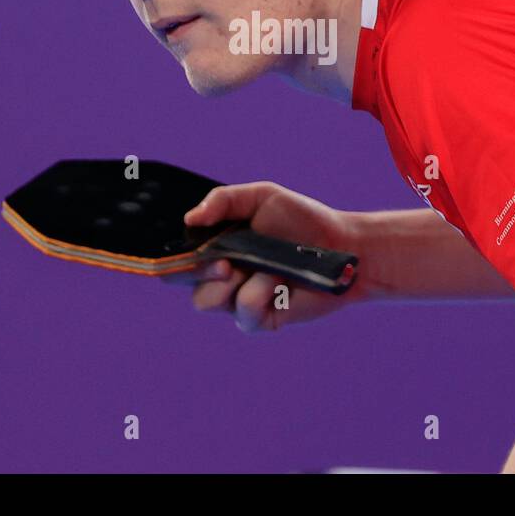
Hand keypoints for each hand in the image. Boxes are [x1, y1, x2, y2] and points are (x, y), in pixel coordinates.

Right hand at [174, 181, 367, 332]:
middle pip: (180, 280)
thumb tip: (189, 219)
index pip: (176, 255)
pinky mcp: (260, 318)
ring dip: (230, 283)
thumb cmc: (302, 219)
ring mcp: (237, 298)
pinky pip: (243, 312)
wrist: (342, 245)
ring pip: (205, 302)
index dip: (172, 255)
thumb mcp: (261, 197)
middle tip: (225, 262)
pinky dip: (260, 293)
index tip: (189, 248)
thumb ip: (222, 200)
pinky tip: (280, 284)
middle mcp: (220, 273)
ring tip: (263, 269)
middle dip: (196, 270)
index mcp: (215, 245)